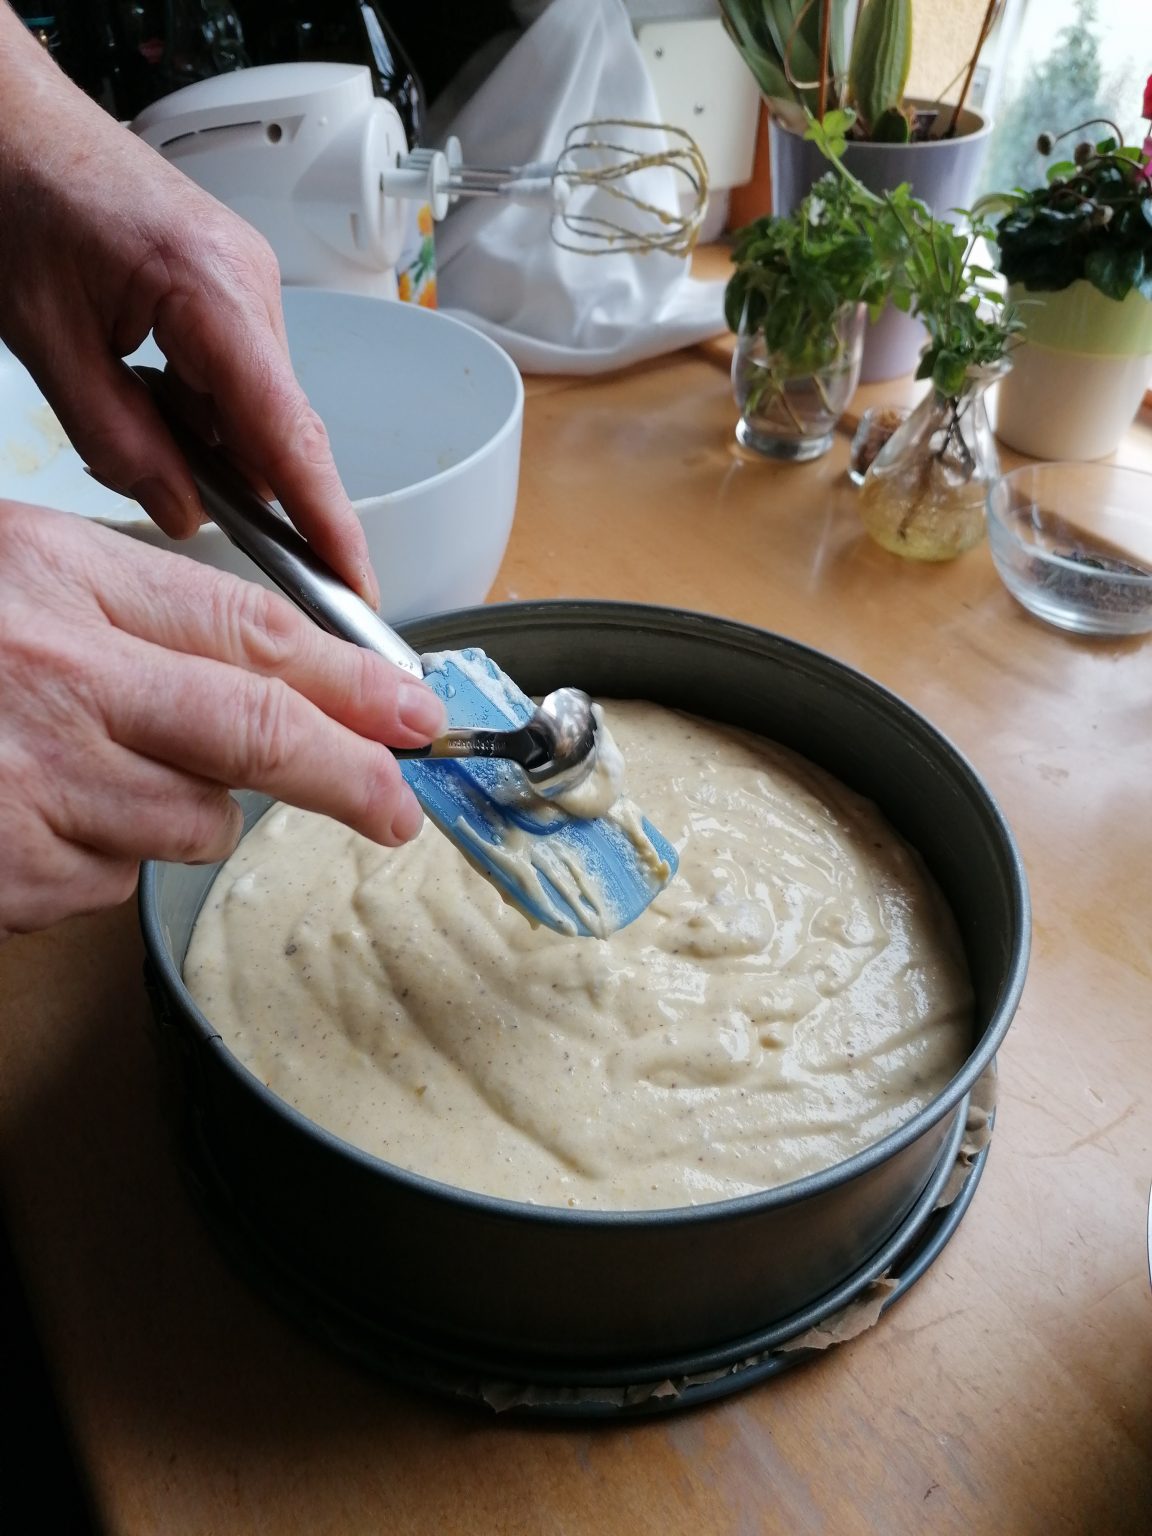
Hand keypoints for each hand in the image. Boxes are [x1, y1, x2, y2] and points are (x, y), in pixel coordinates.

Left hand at [0, 11, 377, 603]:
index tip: (356, 587)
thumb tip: (184, 513)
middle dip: (238, 481)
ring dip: (204, 439)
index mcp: (212, 295)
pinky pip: (237, 378)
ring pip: (253, 408)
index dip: (327, 521)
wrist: (9, 120)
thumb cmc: (19, 197)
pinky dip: (198, 407)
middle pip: (278, 429)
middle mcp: (251, 289)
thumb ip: (119, 444)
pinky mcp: (233, 288)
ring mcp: (249, 286)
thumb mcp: (49, 344)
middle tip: (185, 503)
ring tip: (123, 403)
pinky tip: (140, 385)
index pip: (290, 435)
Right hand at [0, 502, 445, 940]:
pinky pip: (115, 879)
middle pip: (261, 734)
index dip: (351, 678)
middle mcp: (62, 675)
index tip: (409, 708)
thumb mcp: (16, 579)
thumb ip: (132, 611)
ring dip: (188, 811)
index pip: (253, 630)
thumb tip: (269, 667)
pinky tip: (38, 818)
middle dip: (352, 774)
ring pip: (197, 820)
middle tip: (398, 804)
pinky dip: (101, 857)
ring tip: (94, 774)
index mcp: (64, 576)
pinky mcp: (21, 872)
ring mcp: (41, 781)